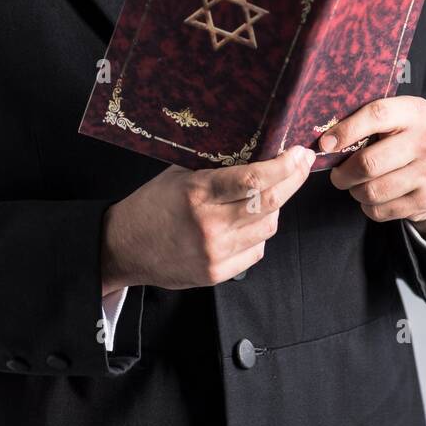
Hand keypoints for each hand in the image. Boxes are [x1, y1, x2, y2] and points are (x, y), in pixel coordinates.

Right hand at [101, 144, 316, 294]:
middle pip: (269, 202)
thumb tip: (258, 152)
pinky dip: (260, 233)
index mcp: (198, 193)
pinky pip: (256, 250)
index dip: (284, 166)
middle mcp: (209, 224)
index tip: (299, 153)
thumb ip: (215, 168)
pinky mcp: (217, 273)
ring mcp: (215, 252)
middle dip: (293, 180)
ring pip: (268, 227)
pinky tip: (251, 221)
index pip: (254, 179)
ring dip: (276, 207)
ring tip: (272, 192)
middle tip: (303, 164)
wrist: (123, 247)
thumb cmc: (151, 205)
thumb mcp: (179, 175)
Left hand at [320, 96, 425, 231]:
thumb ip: (364, 120)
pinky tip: (373, 195)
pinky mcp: (425, 200)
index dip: (346, 130)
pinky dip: (368, 206)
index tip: (325, 144)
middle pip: (368, 162)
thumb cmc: (402, 140)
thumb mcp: (393, 119)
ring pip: (371, 191)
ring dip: (355, 191)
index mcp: (415, 112)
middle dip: (343, 173)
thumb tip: (325, 139)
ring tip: (356, 184)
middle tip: (337, 174)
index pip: (376, 115)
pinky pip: (380, 211)